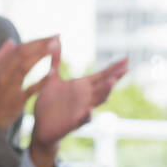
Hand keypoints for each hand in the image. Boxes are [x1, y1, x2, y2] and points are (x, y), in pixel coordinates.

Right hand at [0, 35, 57, 131]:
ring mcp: (8, 87)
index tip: (49, 37)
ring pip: (25, 66)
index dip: (35, 41)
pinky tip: (52, 73)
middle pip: (22, 54)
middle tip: (57, 36)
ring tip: (55, 46)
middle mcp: (1, 75)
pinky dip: (41, 80)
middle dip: (40, 43)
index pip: (18, 49)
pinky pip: (30, 89)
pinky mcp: (15, 101)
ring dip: (40, 55)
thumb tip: (11, 42)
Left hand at [30, 46, 127, 161]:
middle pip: (104, 86)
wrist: (41, 127)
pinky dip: (87, 115)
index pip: (101, 75)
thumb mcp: (52, 79)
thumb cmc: (49, 104)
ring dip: (105, 92)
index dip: (113, 68)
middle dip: (114, 77)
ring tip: (111, 82)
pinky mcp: (73, 122)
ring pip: (97, 101)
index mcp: (82, 87)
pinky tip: (90, 110)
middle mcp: (85, 97)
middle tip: (124, 69)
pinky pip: (82, 119)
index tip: (126, 59)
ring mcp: (81, 110)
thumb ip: (55, 61)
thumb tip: (55, 39)